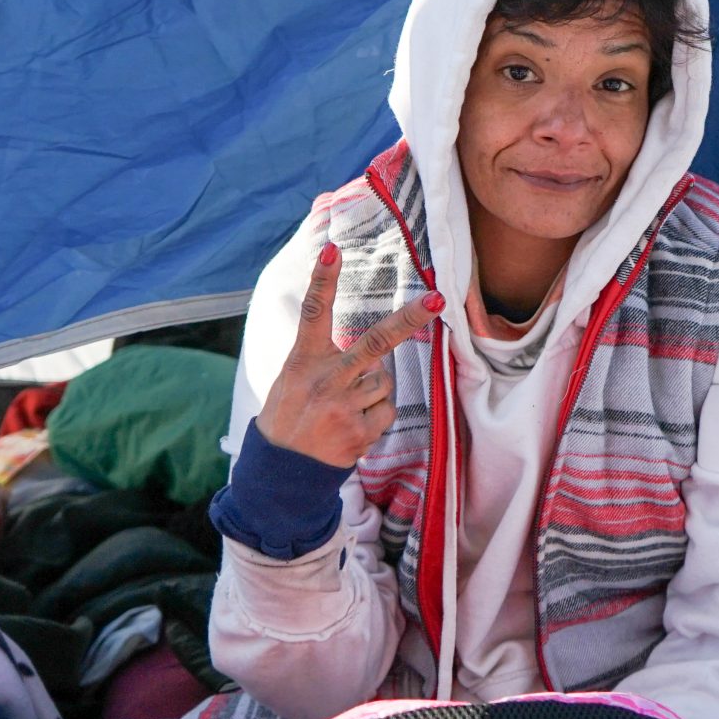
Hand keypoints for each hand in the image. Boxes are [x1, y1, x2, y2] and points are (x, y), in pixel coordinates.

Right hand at [253, 243, 443, 469]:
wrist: (281, 468)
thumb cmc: (292, 412)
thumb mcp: (294, 376)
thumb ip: (328, 359)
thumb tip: (376, 355)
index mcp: (304, 359)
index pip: (313, 312)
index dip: (322, 280)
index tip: (333, 250)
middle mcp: (325, 379)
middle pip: (375, 342)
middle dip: (409, 319)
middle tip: (437, 300)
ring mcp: (343, 406)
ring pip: (384, 383)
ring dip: (372, 393)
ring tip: (344, 409)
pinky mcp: (359, 432)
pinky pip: (386, 411)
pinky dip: (374, 417)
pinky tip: (350, 428)